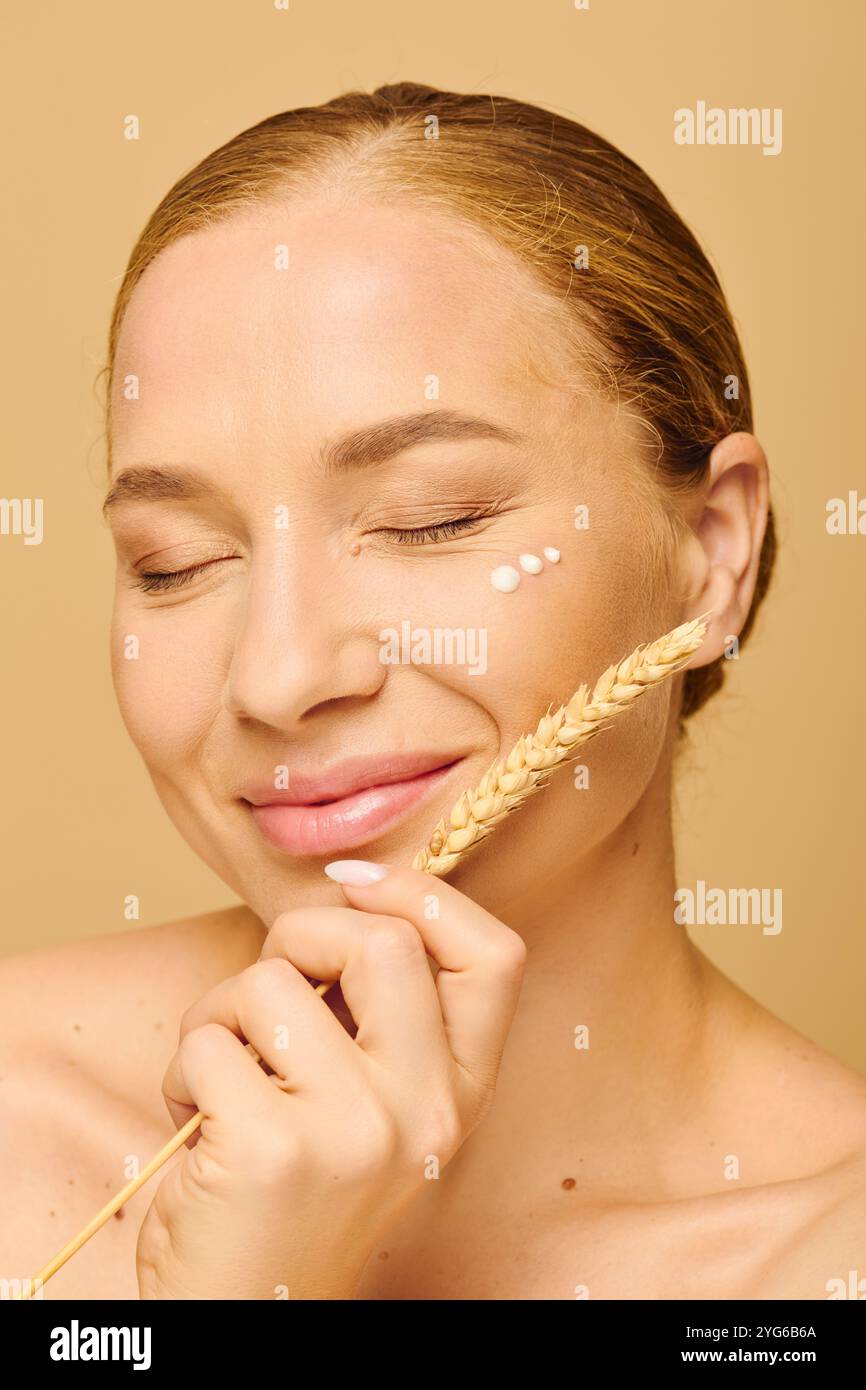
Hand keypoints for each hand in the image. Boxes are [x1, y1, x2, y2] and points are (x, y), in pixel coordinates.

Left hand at [136, 863, 526, 1298]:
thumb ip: (377, 1016)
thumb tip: (343, 897)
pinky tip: (195, 1124)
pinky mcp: (274, 1149)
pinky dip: (183, 1070)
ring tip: (221, 1079)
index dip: (426, 894)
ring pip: (270, 984)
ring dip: (220, 1015)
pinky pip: (207, 1042)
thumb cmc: (296, 1196)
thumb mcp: (373, 1106)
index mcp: (459, 1092)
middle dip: (300, 934)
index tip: (353, 889)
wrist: (250, 1314)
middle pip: (382, 942)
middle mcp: (425, 1110)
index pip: (495, 957)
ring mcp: (356, 1131)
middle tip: (267, 992)